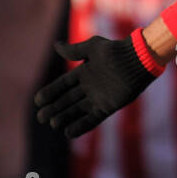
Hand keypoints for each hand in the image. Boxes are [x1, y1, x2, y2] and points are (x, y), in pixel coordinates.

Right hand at [35, 35, 159, 137]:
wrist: (138, 60)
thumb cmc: (116, 51)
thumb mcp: (93, 48)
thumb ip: (74, 51)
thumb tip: (56, 45)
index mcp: (84, 73)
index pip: (62, 85)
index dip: (50, 92)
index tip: (38, 100)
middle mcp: (89, 87)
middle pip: (67, 100)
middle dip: (53, 108)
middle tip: (41, 117)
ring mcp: (98, 98)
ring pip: (77, 111)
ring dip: (65, 117)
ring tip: (53, 124)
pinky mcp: (108, 107)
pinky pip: (92, 119)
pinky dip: (81, 126)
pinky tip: (69, 132)